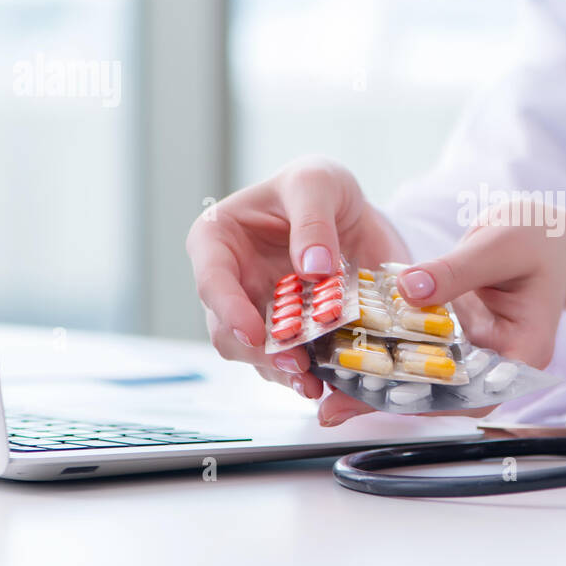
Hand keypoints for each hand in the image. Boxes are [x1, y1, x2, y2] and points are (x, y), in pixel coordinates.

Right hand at [185, 157, 409, 397]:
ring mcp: (256, 312)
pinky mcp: (287, 333)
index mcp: (216, 240)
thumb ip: (313, 220)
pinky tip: (327, 383)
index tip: (254, 333)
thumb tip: (312, 267)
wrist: (353, 212)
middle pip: (227, 331)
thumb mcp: (317, 183)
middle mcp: (229, 283)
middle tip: (297, 365)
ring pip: (256, 356)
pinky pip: (289, 364)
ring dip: (283, 373)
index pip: (211, 281)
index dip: (228, 310)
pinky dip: (307, 375)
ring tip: (314, 383)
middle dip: (259, 353)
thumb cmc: (319, 187)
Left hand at [318, 206, 565, 425]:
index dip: (430, 402)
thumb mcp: (501, 245)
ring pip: (424, 379)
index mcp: (524, 352)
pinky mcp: (452, 339)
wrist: (546, 234)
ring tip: (327, 387)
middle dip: (387, 401)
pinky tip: (344, 352)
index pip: (477, 394)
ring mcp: (472, 354)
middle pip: (442, 396)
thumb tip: (409, 291)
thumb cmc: (539, 237)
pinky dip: (383, 353)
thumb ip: (456, 269)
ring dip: (377, 384)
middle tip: (333, 406)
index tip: (384, 398)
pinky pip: (416, 353)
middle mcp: (496, 363)